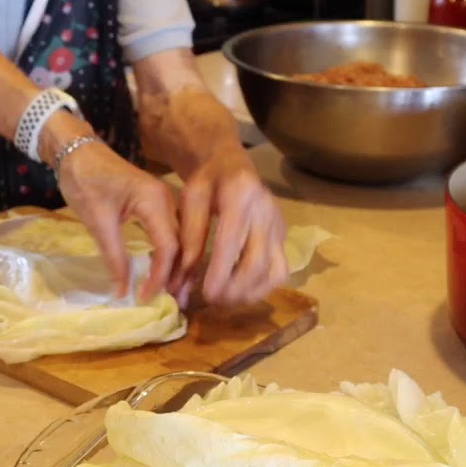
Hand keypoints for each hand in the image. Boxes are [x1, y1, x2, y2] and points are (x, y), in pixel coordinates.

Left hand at [56, 143, 178, 301]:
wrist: (77, 151)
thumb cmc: (85, 181)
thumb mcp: (98, 221)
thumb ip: (114, 257)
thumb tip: (124, 291)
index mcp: (156, 201)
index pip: (170, 247)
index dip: (161, 276)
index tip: (148, 297)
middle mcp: (168, 200)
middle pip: (182, 244)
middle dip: (178, 275)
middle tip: (174, 303)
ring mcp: (164, 200)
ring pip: (180, 239)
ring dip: (177, 266)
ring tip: (172, 292)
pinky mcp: (155, 203)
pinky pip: (170, 232)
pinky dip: (170, 254)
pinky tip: (164, 270)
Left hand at [172, 148, 286, 307]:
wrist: (232, 166)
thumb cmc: (207, 181)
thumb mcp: (190, 199)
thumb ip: (188, 238)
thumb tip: (180, 283)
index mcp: (241, 195)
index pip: (233, 242)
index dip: (220, 273)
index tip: (205, 294)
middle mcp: (267, 211)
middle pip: (257, 264)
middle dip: (234, 290)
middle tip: (212, 300)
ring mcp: (280, 225)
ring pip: (274, 273)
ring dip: (249, 294)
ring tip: (225, 299)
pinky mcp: (284, 237)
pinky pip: (280, 271)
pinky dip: (262, 288)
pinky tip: (240, 290)